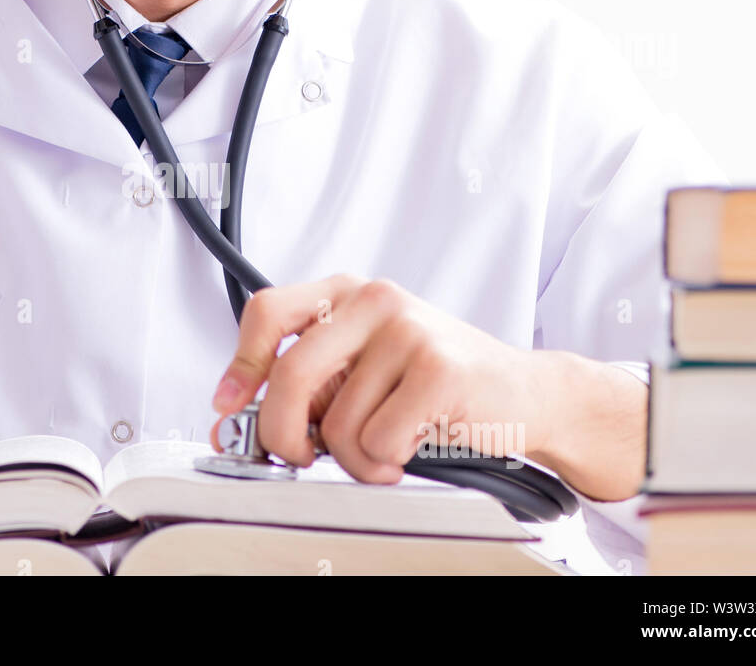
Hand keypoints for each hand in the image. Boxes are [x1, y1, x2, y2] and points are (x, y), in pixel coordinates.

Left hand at [210, 275, 647, 500]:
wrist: (526, 393)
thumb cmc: (439, 383)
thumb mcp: (366, 368)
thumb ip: (309, 385)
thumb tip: (235, 422)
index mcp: (349, 293)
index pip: (269, 313)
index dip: (241, 364)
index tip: (229, 405)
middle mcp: (376, 300)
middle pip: (292, 374)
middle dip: (282, 433)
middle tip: (299, 454)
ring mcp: (409, 330)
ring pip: (336, 423)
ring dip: (354, 458)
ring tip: (385, 447)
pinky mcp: (438, 369)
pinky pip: (377, 441)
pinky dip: (386, 463)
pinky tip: (409, 449)